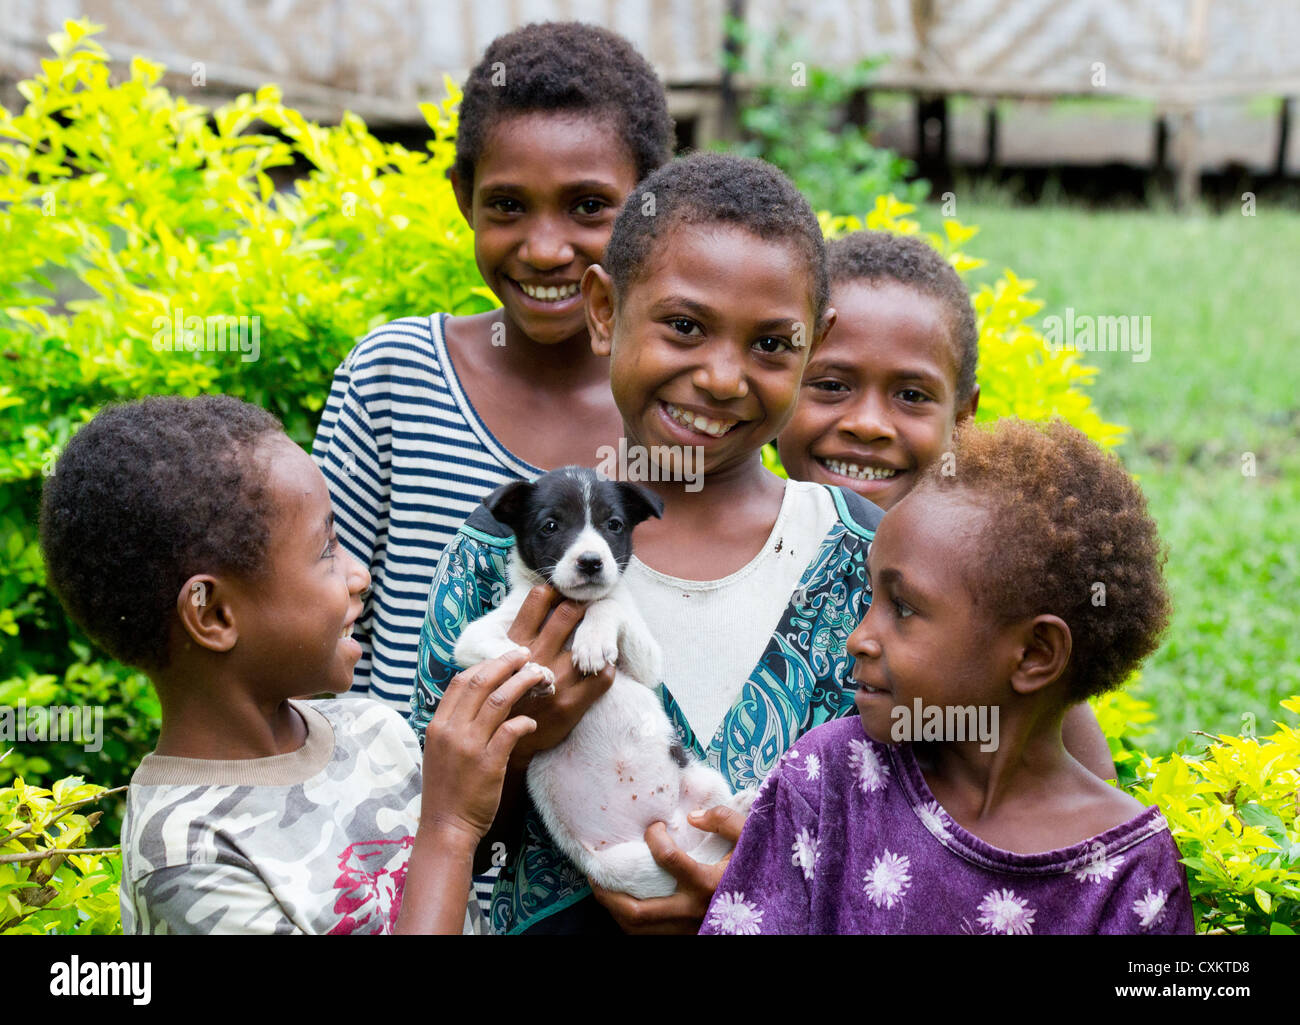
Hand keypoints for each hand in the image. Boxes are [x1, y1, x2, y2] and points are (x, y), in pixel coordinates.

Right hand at [418, 648, 543, 843]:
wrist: (445, 827)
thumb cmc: (447, 790)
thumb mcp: (441, 751)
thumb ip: (455, 725)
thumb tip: (479, 701)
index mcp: (438, 725)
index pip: (460, 681)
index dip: (485, 664)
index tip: (505, 657)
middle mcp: (451, 731)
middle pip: (481, 683)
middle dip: (507, 663)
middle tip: (527, 655)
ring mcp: (469, 747)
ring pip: (499, 701)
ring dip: (522, 683)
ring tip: (539, 676)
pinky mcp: (489, 764)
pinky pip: (511, 731)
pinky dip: (525, 722)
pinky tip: (532, 723)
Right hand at [502, 584, 615, 769]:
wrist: (506, 743)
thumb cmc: (503, 696)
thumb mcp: (495, 663)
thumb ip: (511, 638)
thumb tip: (534, 606)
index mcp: (515, 644)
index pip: (538, 599)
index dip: (556, 591)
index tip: (565, 594)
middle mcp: (537, 657)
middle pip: (569, 613)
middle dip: (582, 606)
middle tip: (589, 608)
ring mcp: (556, 680)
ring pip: (590, 641)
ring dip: (599, 636)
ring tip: (602, 635)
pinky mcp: (573, 704)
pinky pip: (604, 675)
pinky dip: (608, 666)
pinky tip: (603, 666)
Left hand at [588, 805, 748, 934]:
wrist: (775, 903)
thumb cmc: (761, 866)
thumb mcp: (751, 837)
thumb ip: (725, 821)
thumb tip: (691, 816)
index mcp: (708, 883)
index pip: (668, 859)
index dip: (653, 838)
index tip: (652, 828)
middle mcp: (693, 911)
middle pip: (638, 911)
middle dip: (609, 894)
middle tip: (596, 873)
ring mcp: (688, 929)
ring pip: (639, 930)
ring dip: (615, 911)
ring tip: (603, 890)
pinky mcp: (687, 936)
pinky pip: (649, 936)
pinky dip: (630, 922)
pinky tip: (624, 905)